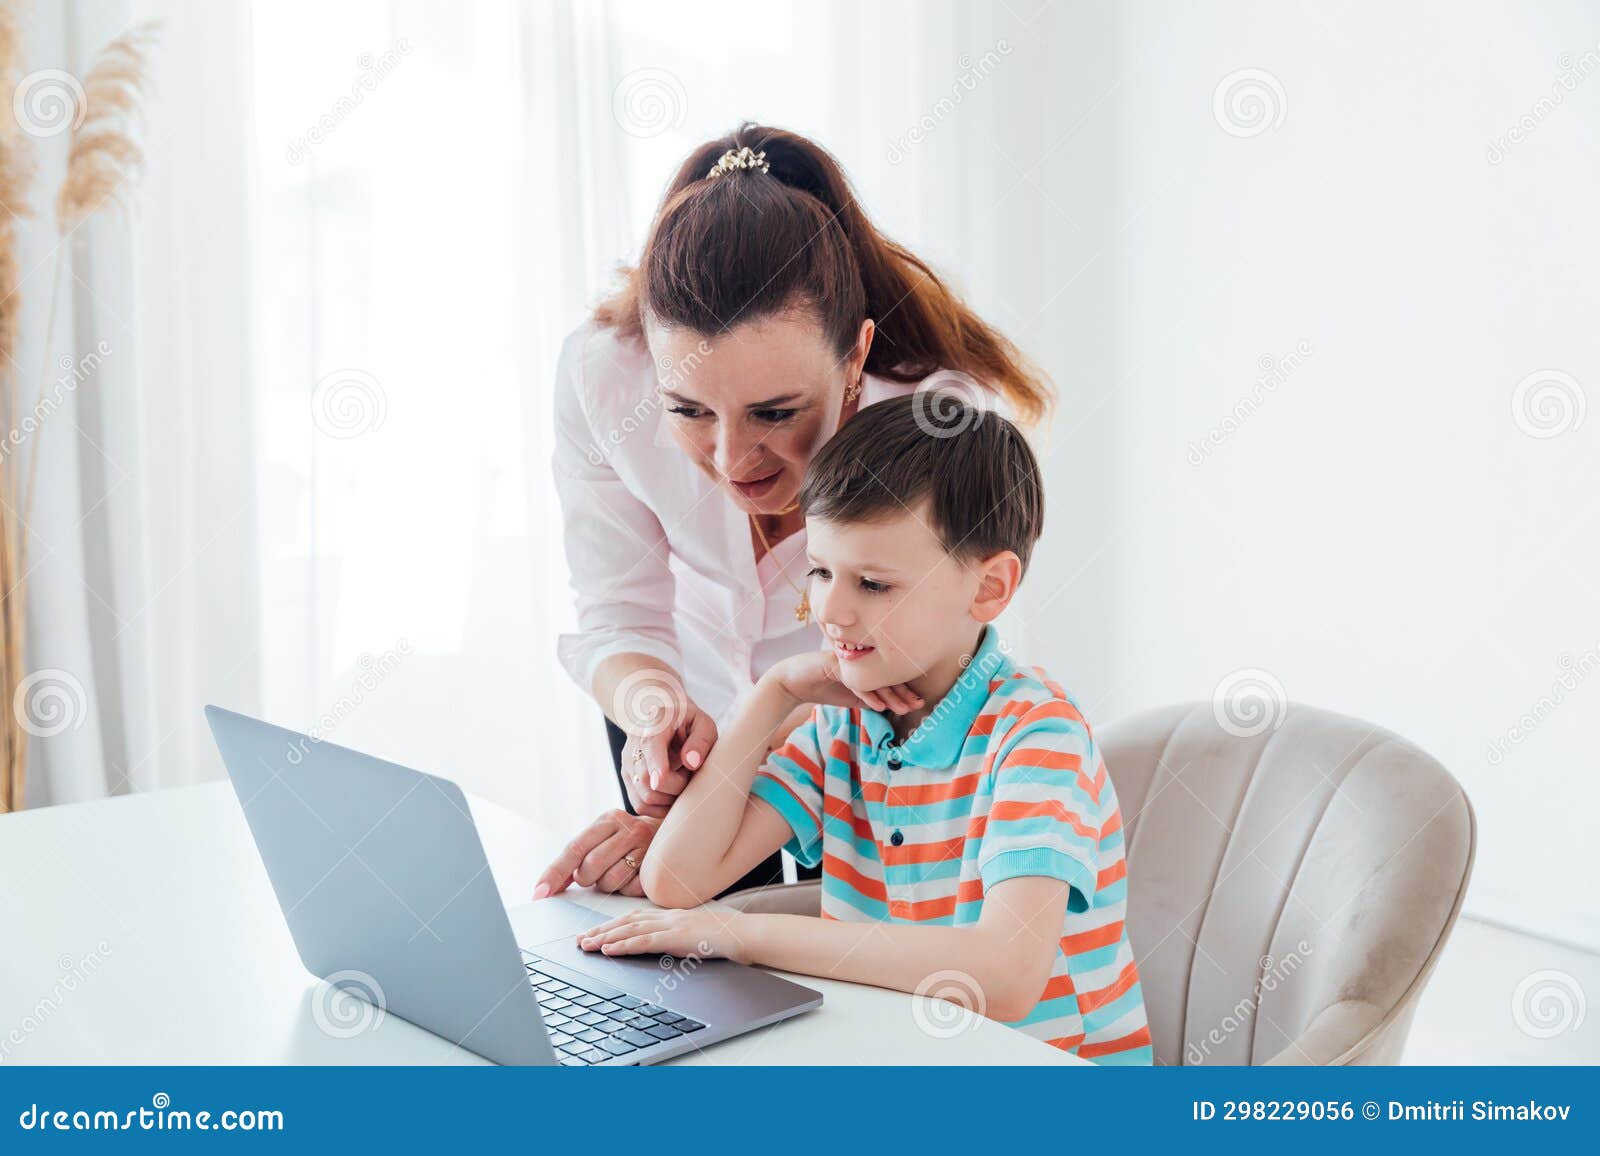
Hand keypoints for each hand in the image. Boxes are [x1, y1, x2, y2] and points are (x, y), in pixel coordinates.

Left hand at [533, 809, 658, 898]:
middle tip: (595, 874)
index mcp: (608, 819)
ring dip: (607, 885)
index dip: (555, 873)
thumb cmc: (629, 841)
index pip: (574, 849)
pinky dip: (626, 889)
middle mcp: (628, 828)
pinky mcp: (657, 865)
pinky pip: (630, 889)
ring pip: (609, 881)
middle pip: (590, 867)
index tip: (539, 892)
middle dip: (587, 878)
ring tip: (617, 873)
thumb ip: (578, 856)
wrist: (675, 834)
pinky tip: (633, 876)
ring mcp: (645, 846)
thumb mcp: (605, 837)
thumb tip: (547, 885)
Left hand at [577, 906, 752, 963]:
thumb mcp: (696, 934)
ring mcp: (671, 925)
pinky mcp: (675, 937)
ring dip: (605, 937)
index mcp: (672, 915)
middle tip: (581, 940)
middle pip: (626, 921)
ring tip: (587, 945)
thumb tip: (664, 945)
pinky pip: (643, 941)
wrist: (745, 934)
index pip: (635, 917)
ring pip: (629, 929)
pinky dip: (624, 944)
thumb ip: (678, 936)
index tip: (595, 932)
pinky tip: (609, 949)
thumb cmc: (726, 936)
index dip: (613, 924)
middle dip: (601, 930)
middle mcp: (667, 916)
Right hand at [620, 700, 718, 814]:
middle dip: (675, 788)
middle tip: (689, 775)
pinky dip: (659, 808)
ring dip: (668, 800)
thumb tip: (691, 762)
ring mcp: (628, 764)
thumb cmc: (687, 721)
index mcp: (653, 727)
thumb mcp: (702, 723)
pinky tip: (672, 795)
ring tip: (680, 781)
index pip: (650, 751)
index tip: (675, 781)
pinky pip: (640, 805)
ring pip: (643, 799)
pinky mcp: (628, 779)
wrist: (663, 715)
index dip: (660, 772)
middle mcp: (634, 746)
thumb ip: (701, 740)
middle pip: (647, 781)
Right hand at [766, 649, 925, 715]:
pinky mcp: (834, 665)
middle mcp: (858, 658)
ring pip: (874, 677)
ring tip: (903, 708)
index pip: (889, 675)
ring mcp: (847, 660)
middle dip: (903, 692)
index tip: (918, 702)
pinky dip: (868, 695)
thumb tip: (891, 708)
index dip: (904, 689)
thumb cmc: (823, 688)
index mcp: (864, 663)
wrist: (792, 683)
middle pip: (885, 674)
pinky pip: (856, 681)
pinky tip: (879, 707)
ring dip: (890, 695)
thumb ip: (870, 699)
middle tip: (917, 704)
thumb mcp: (852, 696)